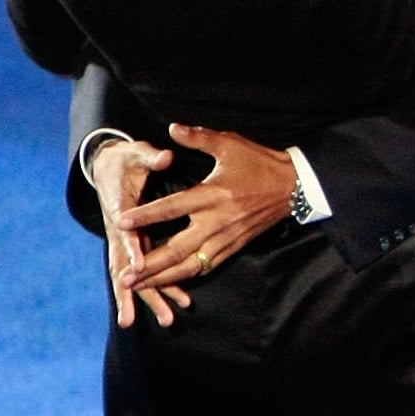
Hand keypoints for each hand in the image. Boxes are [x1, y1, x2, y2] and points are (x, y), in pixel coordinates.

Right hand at [91, 139, 189, 328]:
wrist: (107, 167)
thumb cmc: (126, 160)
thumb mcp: (136, 154)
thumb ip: (151, 157)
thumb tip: (165, 157)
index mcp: (120, 208)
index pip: (125, 230)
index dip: (131, 246)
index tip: (138, 263)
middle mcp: (119, 231)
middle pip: (123, 265)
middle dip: (133, 290)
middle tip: (134, 319)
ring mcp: (124, 242)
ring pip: (133, 276)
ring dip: (148, 299)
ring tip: (167, 321)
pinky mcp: (133, 246)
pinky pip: (144, 272)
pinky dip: (157, 289)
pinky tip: (174, 307)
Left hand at [118, 124, 297, 291]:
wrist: (293, 187)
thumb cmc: (259, 163)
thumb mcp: (230, 144)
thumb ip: (199, 138)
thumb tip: (172, 129)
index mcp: (212, 195)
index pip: (171, 208)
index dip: (145, 216)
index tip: (120, 223)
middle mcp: (216, 222)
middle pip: (177, 249)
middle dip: (149, 265)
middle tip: (124, 276)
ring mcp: (226, 238)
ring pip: (189, 265)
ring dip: (163, 278)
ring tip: (139, 286)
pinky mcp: (234, 246)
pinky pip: (207, 267)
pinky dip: (186, 277)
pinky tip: (170, 283)